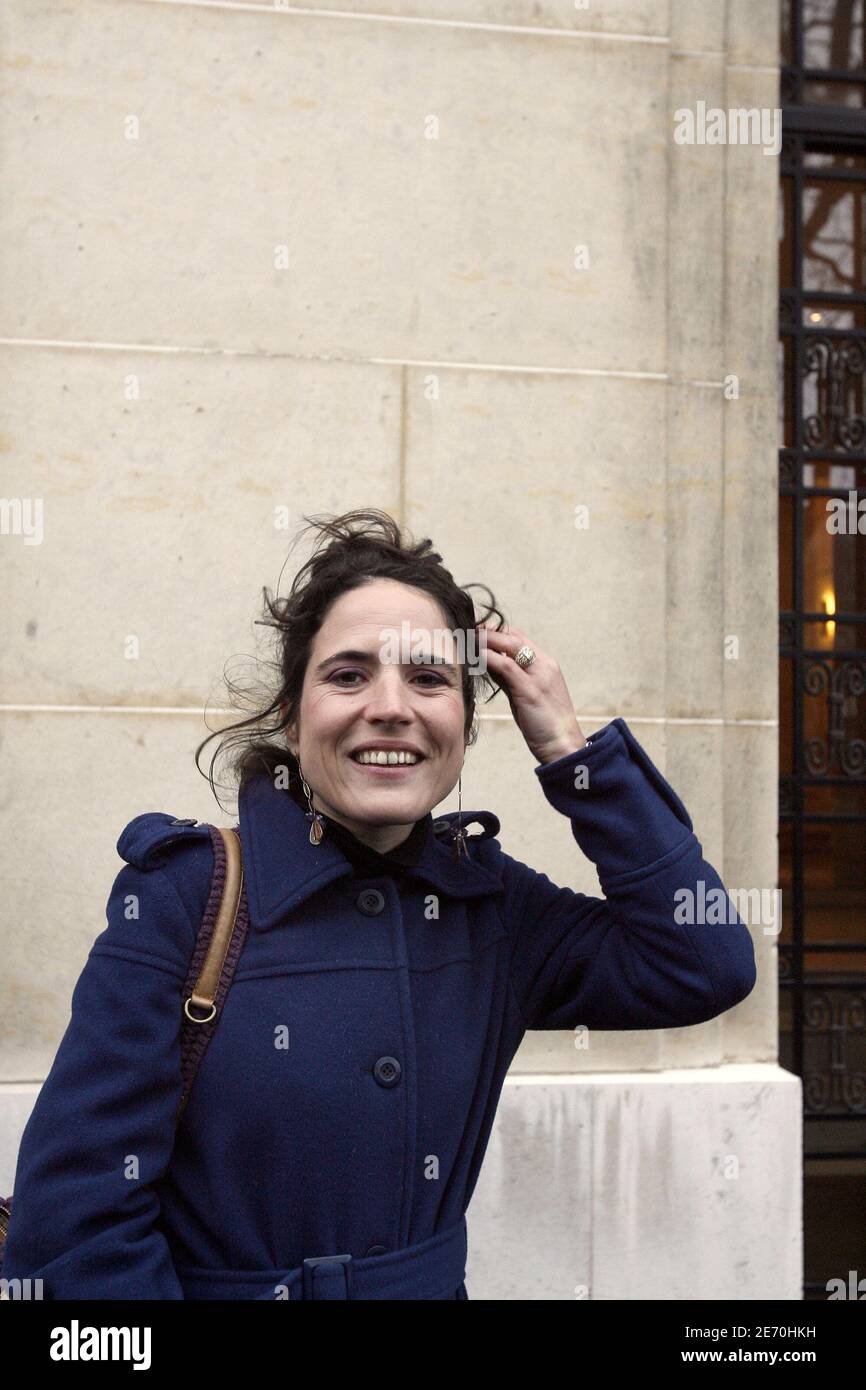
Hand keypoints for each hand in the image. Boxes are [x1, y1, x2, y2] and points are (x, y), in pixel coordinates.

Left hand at [476, 622, 586, 764]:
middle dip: (488, 632)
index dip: (496, 632)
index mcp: (546, 664)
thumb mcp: (526, 694)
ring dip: (486, 640)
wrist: (563, 745)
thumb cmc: (544, 723)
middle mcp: (544, 665)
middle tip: (467, 631)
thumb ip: (510, 678)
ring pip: (510, 646)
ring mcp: (539, 676)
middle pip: (513, 636)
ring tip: (466, 639)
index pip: (518, 637)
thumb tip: (489, 665)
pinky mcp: (531, 690)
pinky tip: (476, 656)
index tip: (476, 633)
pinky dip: (490, 658)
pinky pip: (507, 667)